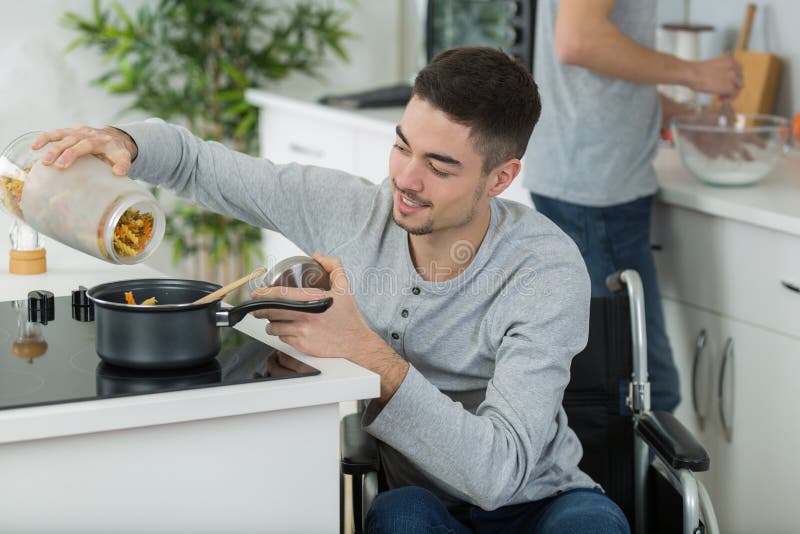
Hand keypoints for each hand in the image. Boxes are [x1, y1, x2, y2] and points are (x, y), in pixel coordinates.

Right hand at [32, 125, 138, 175]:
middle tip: (48, 164)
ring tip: (38, 154)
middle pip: (70, 141)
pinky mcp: (71, 132)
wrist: (116, 138)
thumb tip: (117, 173)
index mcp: (100, 141)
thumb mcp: (124, 158)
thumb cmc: (117, 152)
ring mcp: (78, 132)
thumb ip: (124, 165)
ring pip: (60, 135)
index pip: (85, 146)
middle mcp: (87, 134)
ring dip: (48, 144)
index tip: (62, 165)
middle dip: (58, 151)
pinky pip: (56, 133)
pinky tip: (34, 146)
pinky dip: (45, 138)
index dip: (72, 154)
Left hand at [250, 253, 379, 357]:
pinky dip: (282, 335)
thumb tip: (318, 256)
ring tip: (274, 320)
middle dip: (261, 310)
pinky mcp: (302, 346)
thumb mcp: (344, 287)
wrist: (356, 343)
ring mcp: (302, 332)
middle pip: (271, 312)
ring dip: (271, 323)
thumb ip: (333, 267)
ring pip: (273, 327)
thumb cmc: (349, 317)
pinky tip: (288, 330)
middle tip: (259, 308)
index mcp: (312, 300)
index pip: (279, 295)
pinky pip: (282, 339)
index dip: (263, 293)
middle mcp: (305, 316)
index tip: (256, 293)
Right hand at [680, 111, 764, 160]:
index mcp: (735, 135)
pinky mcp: (709, 154)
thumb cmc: (706, 118)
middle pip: (743, 152)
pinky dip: (717, 154)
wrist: (690, 128)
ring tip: (735, 160)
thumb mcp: (720, 112)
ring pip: (730, 156)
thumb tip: (734, 115)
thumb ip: (729, 115)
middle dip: (748, 156)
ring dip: (733, 158)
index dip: (759, 142)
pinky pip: (716, 156)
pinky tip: (716, 154)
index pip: (751, 139)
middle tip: (753, 160)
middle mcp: (730, 145)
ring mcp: (719, 151)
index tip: (764, 147)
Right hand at [689, 54, 742, 98]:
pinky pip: (735, 94)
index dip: (734, 78)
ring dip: (731, 93)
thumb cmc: (695, 72)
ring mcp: (732, 77)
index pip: (740, 69)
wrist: (691, 74)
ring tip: (721, 98)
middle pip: (740, 79)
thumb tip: (720, 82)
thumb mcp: (712, 67)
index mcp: (729, 60)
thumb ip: (720, 71)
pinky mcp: (729, 87)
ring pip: (739, 87)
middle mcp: (733, 68)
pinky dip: (729, 99)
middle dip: (732, 86)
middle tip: (722, 92)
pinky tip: (720, 100)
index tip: (726, 83)